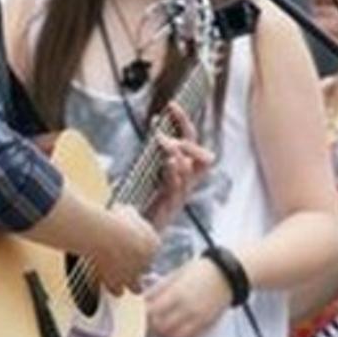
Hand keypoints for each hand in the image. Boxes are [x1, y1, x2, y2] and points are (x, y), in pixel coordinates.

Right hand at [92, 205, 159, 295]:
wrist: (106, 236)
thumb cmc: (116, 220)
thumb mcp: (127, 211)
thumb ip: (131, 216)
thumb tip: (127, 213)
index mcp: (154, 244)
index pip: (152, 250)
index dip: (140, 248)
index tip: (130, 245)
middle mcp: (147, 263)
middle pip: (145, 269)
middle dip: (136, 266)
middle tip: (123, 260)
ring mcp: (133, 276)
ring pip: (136, 288)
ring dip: (128, 283)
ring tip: (117, 276)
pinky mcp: (118, 284)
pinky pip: (117, 291)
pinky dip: (112, 287)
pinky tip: (105, 279)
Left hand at [145, 257, 231, 336]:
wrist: (226, 274)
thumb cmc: (200, 270)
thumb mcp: (176, 273)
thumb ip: (160, 287)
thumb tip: (144, 298)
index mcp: (177, 293)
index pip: (152, 311)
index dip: (144, 312)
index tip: (141, 309)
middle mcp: (187, 309)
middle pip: (160, 327)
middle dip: (152, 325)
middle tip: (149, 319)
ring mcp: (198, 319)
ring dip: (165, 334)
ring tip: (161, 326)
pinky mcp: (207, 325)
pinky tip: (176, 330)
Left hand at [146, 103, 214, 229]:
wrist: (135, 232)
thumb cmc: (143, 199)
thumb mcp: (151, 168)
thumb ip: (158, 149)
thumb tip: (157, 122)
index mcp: (185, 172)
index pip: (192, 141)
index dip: (184, 122)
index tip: (171, 105)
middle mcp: (187, 183)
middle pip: (202, 154)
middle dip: (187, 134)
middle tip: (169, 123)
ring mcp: (179, 195)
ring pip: (190, 169)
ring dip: (176, 151)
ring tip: (162, 141)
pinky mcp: (169, 206)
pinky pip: (176, 187)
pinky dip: (174, 171)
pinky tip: (168, 161)